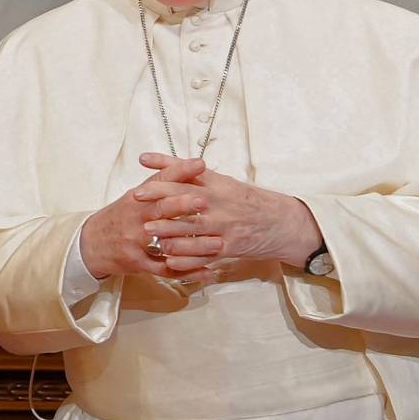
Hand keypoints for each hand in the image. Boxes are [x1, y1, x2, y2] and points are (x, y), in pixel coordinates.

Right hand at [77, 155, 206, 279]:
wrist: (88, 244)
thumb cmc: (118, 218)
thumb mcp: (133, 197)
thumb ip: (158, 184)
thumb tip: (186, 166)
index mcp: (136, 199)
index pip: (159, 181)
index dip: (179, 172)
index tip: (200, 164)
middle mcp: (135, 218)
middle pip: (160, 209)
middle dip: (182, 205)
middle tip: (204, 201)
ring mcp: (135, 241)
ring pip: (166, 242)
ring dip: (193, 244)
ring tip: (218, 243)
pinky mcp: (137, 263)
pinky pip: (166, 269)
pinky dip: (188, 272)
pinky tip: (208, 272)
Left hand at [138, 164, 322, 279]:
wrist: (280, 221)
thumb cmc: (242, 197)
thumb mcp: (216, 178)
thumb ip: (180, 168)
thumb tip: (145, 158)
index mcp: (215, 188)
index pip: (184, 185)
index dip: (160, 189)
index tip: (138, 192)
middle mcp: (219, 208)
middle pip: (187, 210)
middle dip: (162, 214)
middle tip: (140, 219)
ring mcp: (224, 230)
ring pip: (195, 235)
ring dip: (172, 239)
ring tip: (152, 239)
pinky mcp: (229, 249)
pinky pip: (205, 256)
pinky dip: (188, 261)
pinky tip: (171, 261)